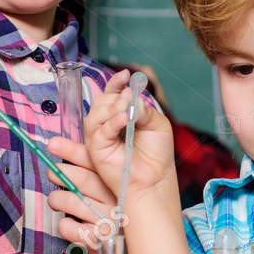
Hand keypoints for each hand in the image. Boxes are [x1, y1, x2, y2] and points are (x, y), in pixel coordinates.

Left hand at [44, 135, 120, 253]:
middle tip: (52, 173)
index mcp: (119, 182)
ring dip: (57, 199)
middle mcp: (115, 199)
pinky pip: (71, 228)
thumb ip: (92, 174)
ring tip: (55, 200)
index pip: (94, 162)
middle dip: (61, 173)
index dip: (72, 151)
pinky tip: (67, 224)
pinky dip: (64, 225)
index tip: (53, 144)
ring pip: (72, 201)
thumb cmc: (113, 216)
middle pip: (82, 179)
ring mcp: (108, 219)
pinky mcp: (100, 239)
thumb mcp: (110, 192)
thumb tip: (65, 153)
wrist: (130, 251)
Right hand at [78, 70, 177, 204]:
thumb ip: (145, 110)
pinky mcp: (96, 150)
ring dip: (112, 107)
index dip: (116, 83)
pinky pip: (99, 131)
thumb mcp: (158, 124)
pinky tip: (125, 118)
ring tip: (128, 108)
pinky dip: (112, 122)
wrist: (155, 179)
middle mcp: (107, 125)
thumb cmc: (157, 153)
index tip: (125, 75)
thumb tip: (133, 100)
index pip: (112, 94)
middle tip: (129, 96)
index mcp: (121, 116)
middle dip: (115, 96)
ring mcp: (100, 137)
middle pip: (101, 102)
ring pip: (95, 114)